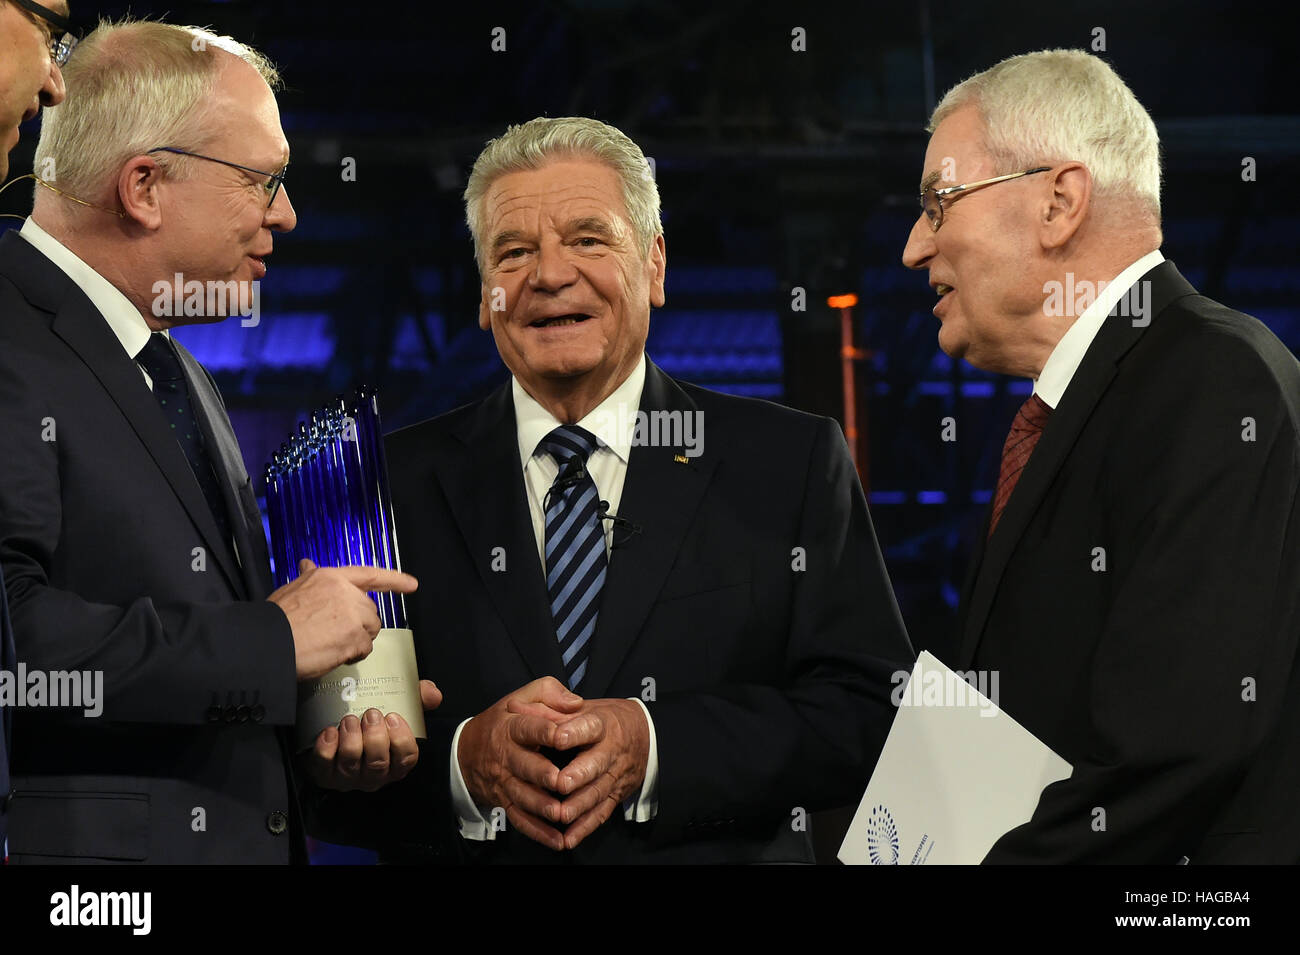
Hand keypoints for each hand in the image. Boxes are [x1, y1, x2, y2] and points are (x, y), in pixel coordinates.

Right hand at [270, 558, 418, 679]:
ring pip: (370, 630)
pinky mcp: (355, 637)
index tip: (411, 584)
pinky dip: (352, 655)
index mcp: (330, 577)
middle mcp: (346, 592)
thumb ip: (308, 578)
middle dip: (359, 624)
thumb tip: (308, 564)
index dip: (393, 580)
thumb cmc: (274, 620)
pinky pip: (364, 648)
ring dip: (356, 640)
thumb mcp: (291, 589)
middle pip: (370, 610)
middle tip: (334, 634)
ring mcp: (353, 614)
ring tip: (330, 644)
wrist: (267, 643)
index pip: (369, 574)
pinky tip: (331, 654)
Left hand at [305, 680, 442, 791]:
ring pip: (352, 766)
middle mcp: (374, 775)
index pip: (407, 759)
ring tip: (349, 720)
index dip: (402, 740)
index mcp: (395, 761)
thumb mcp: (397, 709)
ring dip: (351, 741)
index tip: (393, 717)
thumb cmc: (370, 724)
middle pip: (378, 765)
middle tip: (371, 714)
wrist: (335, 729)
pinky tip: (330, 731)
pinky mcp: (325, 775)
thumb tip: (433, 694)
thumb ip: (417, 699)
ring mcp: (349, 778)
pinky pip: (325, 767)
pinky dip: (327, 749)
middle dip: (375, 738)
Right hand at [458, 677, 584, 850]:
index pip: (528, 727)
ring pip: (522, 796)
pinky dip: (538, 832)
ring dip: (541, 806)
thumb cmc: (506, 720)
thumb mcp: (524, 696)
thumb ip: (550, 693)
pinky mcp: (506, 801)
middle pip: (524, 766)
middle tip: (560, 781)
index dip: (544, 731)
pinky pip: (520, 819)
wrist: (468, 751)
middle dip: (542, 774)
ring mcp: (505, 781)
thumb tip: (576, 703)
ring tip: (560, 813)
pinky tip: (557, 840)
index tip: (562, 736)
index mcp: (513, 726)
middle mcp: (507, 755)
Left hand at [514, 697, 649, 849]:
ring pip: (598, 792)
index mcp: (601, 724)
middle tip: (561, 783)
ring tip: (561, 815)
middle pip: (596, 764)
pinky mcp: (616, 795)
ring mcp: (614, 775)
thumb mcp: (582, 706)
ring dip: (580, 805)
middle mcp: (610, 750)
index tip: (559, 737)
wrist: (644, 734)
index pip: (589, 727)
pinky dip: (585, 828)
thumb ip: (549, 707)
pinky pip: (602, 813)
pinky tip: (569, 838)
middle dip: (579, 774)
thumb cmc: (603, 719)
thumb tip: (515, 708)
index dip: (575, 732)